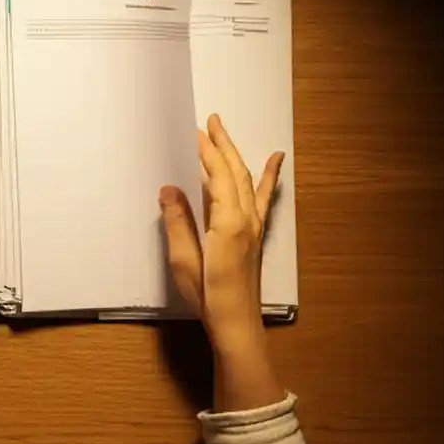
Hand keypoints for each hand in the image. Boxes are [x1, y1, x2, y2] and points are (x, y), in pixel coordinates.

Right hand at [159, 114, 285, 410]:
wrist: (236, 322)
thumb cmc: (208, 296)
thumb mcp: (184, 260)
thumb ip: (177, 222)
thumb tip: (168, 188)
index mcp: (228, 222)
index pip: (217, 175)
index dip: (206, 151)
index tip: (194, 131)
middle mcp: (246, 218)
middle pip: (235, 171)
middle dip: (222, 144)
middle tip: (211, 120)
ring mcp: (254, 225)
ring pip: (247, 180)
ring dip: (236, 154)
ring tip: (226, 133)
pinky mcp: (255, 233)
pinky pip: (263, 196)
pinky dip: (269, 176)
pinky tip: (275, 160)